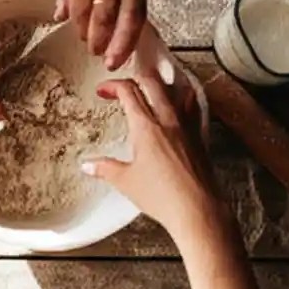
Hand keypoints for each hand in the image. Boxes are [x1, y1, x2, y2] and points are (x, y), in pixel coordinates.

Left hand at [51, 0, 169, 69]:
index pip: (82, 17)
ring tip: (121, 55)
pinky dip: (140, 0)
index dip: (82, 32)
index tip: (83, 41)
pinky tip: (133, 5)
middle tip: (103, 59)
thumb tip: (62, 12)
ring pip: (134, 18)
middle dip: (103, 46)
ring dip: (126, 41)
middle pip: (108, 26)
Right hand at [82, 75, 214, 233]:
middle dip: (135, 79)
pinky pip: (193, 107)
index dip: (113, 86)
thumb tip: (88, 165)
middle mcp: (168, 120)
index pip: (128, 92)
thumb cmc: (162, 196)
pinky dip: (184, 98)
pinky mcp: (200, 137)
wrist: (197, 209)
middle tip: (125, 86)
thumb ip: (105, 168)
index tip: (104, 90)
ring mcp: (187, 126)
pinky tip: (182, 103)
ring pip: (176, 90)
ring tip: (153, 86)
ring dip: (161, 84)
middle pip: (152, 83)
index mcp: (146, 127)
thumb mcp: (126, 181)